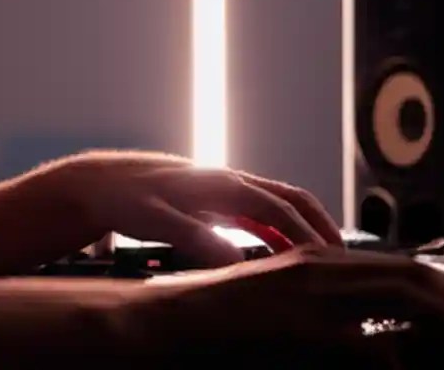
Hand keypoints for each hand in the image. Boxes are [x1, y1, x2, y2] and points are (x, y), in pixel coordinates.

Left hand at [66, 151, 344, 265]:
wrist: (101, 182)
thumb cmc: (127, 198)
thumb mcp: (157, 219)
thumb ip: (195, 237)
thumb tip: (234, 259)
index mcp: (222, 183)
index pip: (279, 209)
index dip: (307, 234)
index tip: (328, 261)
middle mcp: (229, 181)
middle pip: (289, 199)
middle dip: (318, 224)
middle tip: (341, 258)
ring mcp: (222, 189)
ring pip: (275, 205)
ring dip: (300, 229)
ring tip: (319, 259)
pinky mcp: (212, 200)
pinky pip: (255, 214)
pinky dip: (275, 231)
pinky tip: (278, 253)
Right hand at [126, 245, 443, 367]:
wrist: (152, 323)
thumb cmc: (203, 322)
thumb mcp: (268, 304)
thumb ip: (312, 308)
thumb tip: (361, 340)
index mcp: (311, 262)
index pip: (397, 263)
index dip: (441, 291)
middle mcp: (317, 269)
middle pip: (415, 274)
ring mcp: (310, 296)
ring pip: (409, 299)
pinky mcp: (299, 329)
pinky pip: (370, 352)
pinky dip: (396, 367)